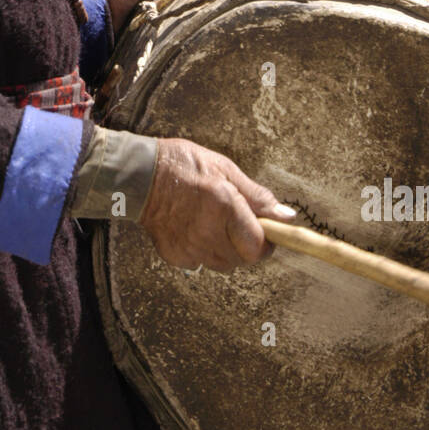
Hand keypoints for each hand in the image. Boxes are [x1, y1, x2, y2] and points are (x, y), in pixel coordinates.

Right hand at [137, 138, 294, 271]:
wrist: (141, 175)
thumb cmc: (184, 165)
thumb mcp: (226, 169)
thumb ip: (257, 196)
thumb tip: (287, 216)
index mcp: (225, 206)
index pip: (258, 247)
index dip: (267, 243)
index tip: (266, 234)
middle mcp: (208, 232)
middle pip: (243, 260)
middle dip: (246, 245)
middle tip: (237, 224)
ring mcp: (190, 247)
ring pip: (223, 264)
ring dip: (226, 251)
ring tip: (214, 225)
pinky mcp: (175, 256)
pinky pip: (200, 264)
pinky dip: (203, 252)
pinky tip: (194, 230)